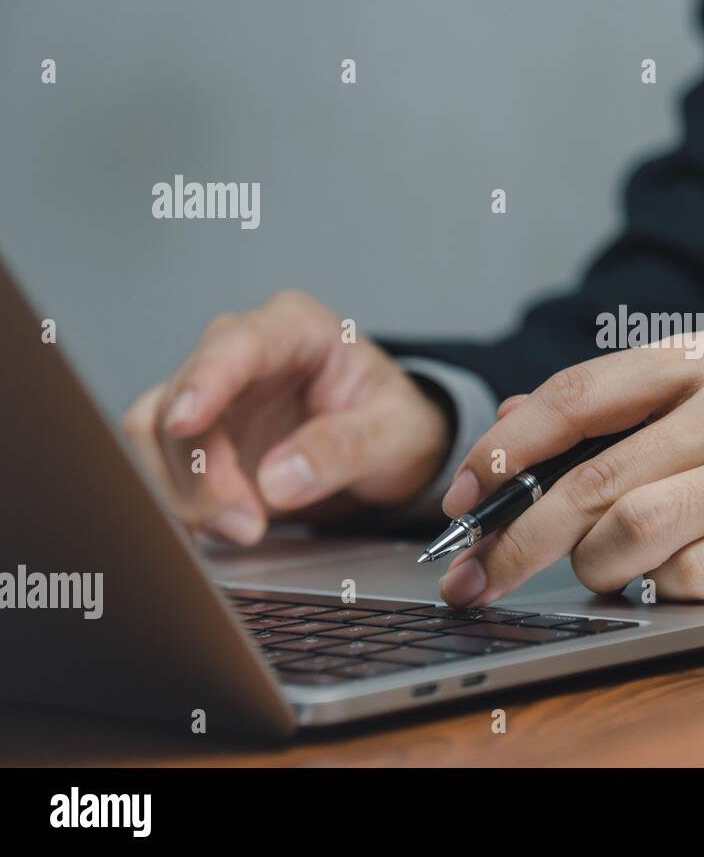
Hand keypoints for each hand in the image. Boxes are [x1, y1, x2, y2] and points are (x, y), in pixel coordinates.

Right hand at [123, 290, 450, 544]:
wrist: (390, 448)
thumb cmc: (394, 423)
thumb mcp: (395, 433)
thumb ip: (344, 448)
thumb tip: (276, 481)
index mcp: (296, 328)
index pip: (238, 343)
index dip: (205, 381)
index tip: (185, 423)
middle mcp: (242, 351)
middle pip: (181, 397)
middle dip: (202, 470)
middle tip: (244, 525)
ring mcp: (213, 394)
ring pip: (153, 434)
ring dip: (183, 492)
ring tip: (240, 530)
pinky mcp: (197, 438)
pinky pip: (158, 466)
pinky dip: (177, 503)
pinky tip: (213, 530)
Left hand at [437, 326, 703, 605]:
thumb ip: (610, 408)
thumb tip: (510, 426)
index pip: (578, 395)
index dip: (505, 450)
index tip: (464, 493)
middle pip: (593, 481)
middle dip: (518, 541)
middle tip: (479, 578)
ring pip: (634, 534)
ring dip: (597, 569)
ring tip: (608, 570)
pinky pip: (690, 578)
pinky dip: (662, 590)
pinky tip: (677, 577)